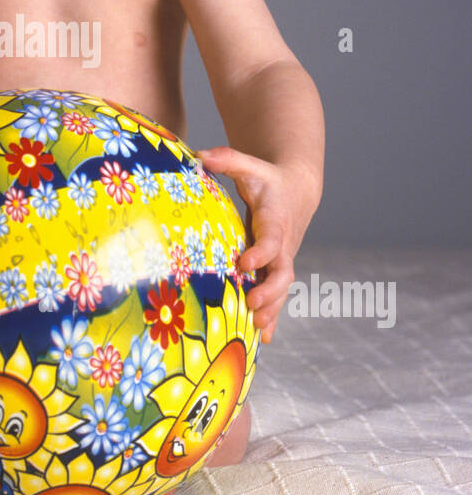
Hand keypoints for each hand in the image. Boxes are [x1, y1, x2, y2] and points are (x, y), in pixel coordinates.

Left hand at [195, 146, 301, 344]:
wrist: (295, 192)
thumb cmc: (266, 180)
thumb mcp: (250, 166)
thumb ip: (228, 160)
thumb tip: (199, 155)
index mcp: (275, 221)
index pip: (272, 240)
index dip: (262, 252)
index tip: (245, 263)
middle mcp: (282, 245)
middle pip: (283, 273)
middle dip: (269, 291)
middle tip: (251, 303)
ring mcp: (281, 261)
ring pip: (281, 291)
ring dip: (271, 311)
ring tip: (256, 330)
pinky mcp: (276, 271)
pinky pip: (276, 297)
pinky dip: (272, 318)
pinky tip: (262, 340)